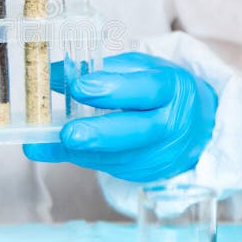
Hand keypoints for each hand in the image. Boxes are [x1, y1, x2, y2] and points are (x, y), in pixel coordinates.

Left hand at [24, 52, 217, 181]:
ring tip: (47, 140)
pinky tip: (51, 147)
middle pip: (136, 132)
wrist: (194, 128)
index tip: (79, 87)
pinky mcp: (143, 172)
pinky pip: (107, 166)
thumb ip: (101, 69)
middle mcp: (167, 124)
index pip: (147, 89)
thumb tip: (53, 72)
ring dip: (80, 150)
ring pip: (118, 156)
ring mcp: (157, 153)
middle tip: (69, 134)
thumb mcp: (139, 69)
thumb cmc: (159, 91)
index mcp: (171, 90)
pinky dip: (77, 156)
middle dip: (99, 134)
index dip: (113, 89)